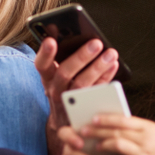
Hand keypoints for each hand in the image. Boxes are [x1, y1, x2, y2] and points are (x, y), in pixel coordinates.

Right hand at [35, 37, 119, 154]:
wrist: (66, 118)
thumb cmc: (63, 88)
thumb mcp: (54, 75)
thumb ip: (61, 58)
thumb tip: (72, 35)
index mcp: (47, 78)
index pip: (41, 65)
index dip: (45, 54)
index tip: (51, 41)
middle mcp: (55, 90)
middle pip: (65, 73)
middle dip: (81, 57)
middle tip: (95, 43)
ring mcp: (69, 101)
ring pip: (82, 84)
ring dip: (97, 68)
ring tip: (111, 54)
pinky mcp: (84, 107)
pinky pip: (96, 92)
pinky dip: (106, 77)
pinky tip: (113, 65)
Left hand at [59, 115, 154, 154]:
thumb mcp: (153, 130)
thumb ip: (134, 127)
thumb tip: (110, 123)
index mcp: (148, 127)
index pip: (123, 120)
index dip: (106, 118)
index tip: (93, 118)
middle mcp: (146, 140)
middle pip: (117, 132)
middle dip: (98, 131)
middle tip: (84, 131)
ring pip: (118, 146)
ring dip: (104, 145)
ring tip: (97, 146)